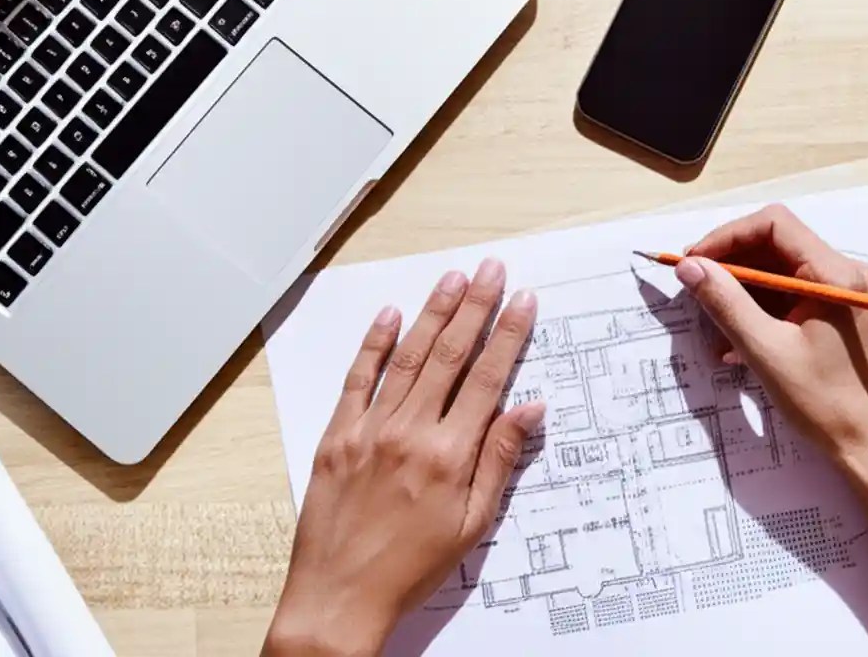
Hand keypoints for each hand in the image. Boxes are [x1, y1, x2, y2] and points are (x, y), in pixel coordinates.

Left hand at [264, 259, 543, 656]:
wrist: (340, 596)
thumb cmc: (411, 568)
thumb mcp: (473, 523)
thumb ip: (500, 460)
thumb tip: (530, 409)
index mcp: (449, 455)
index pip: (487, 379)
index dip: (508, 335)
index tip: (523, 301)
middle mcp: (410, 433)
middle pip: (450, 355)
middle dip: (475, 307)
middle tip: (493, 270)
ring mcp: (369, 430)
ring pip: (408, 357)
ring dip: (432, 313)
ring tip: (452, 278)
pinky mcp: (337, 436)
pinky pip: (357, 379)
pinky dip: (374, 345)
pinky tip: (390, 315)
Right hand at [675, 205, 867, 472]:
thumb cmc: (826, 404)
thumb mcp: (765, 351)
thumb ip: (725, 303)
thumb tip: (690, 266)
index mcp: (836, 276)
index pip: (774, 225)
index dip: (727, 237)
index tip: (695, 262)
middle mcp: (848, 274)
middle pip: (778, 245)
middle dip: (733, 266)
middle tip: (697, 290)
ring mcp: (849, 294)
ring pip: (782, 272)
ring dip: (745, 294)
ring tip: (715, 327)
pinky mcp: (844, 315)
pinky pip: (795, 297)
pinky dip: (764, 312)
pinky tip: (739, 343)